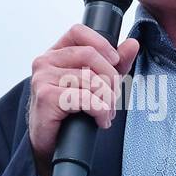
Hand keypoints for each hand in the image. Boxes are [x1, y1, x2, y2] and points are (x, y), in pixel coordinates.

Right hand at [28, 24, 139, 175]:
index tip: (114, 61)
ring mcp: (43, 78)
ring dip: (107, 100)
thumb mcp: (95, 83)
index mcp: (55, 53)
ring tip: (106, 113)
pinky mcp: (46, 97)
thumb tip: (132, 44)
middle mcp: (45, 61)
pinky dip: (99, 110)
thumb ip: (114, 63)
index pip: (78, 31)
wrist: (49, 144)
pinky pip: (85, 98)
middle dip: (111, 78)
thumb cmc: (69, 112)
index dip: (101, 44)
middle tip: (113, 98)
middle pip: (90, 56)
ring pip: (90, 79)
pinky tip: (100, 120)